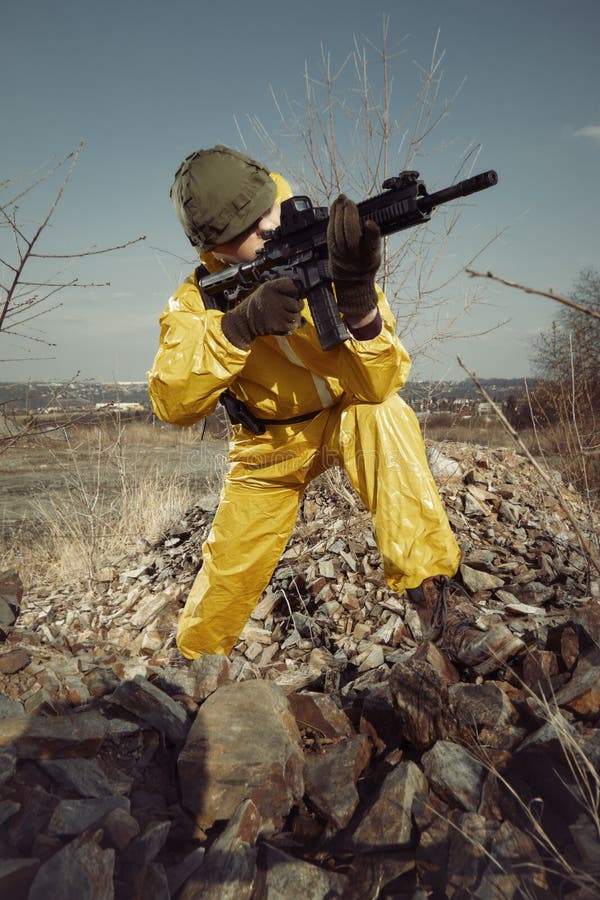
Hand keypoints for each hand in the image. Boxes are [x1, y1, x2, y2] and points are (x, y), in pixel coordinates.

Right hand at [221, 278, 303, 348]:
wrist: (243, 321)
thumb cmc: (257, 306)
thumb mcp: (266, 291)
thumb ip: (283, 291)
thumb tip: (303, 295)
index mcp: (271, 287)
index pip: (294, 285)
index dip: (298, 290)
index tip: (297, 294)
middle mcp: (275, 298)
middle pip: (298, 303)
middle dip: (297, 307)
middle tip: (290, 308)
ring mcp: (276, 312)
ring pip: (297, 315)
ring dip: (295, 318)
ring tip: (286, 316)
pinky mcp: (277, 324)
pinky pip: (293, 325)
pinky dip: (292, 325)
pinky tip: (285, 323)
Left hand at [327, 194, 380, 323]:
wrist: (351, 279)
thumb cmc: (365, 262)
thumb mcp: (375, 253)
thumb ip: (373, 238)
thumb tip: (370, 223)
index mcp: (369, 256)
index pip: (371, 243)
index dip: (371, 232)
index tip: (370, 223)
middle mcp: (354, 255)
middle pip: (350, 232)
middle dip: (348, 214)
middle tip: (348, 200)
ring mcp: (340, 253)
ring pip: (338, 230)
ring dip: (338, 212)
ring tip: (341, 200)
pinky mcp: (331, 249)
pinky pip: (330, 231)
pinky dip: (332, 218)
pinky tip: (334, 208)